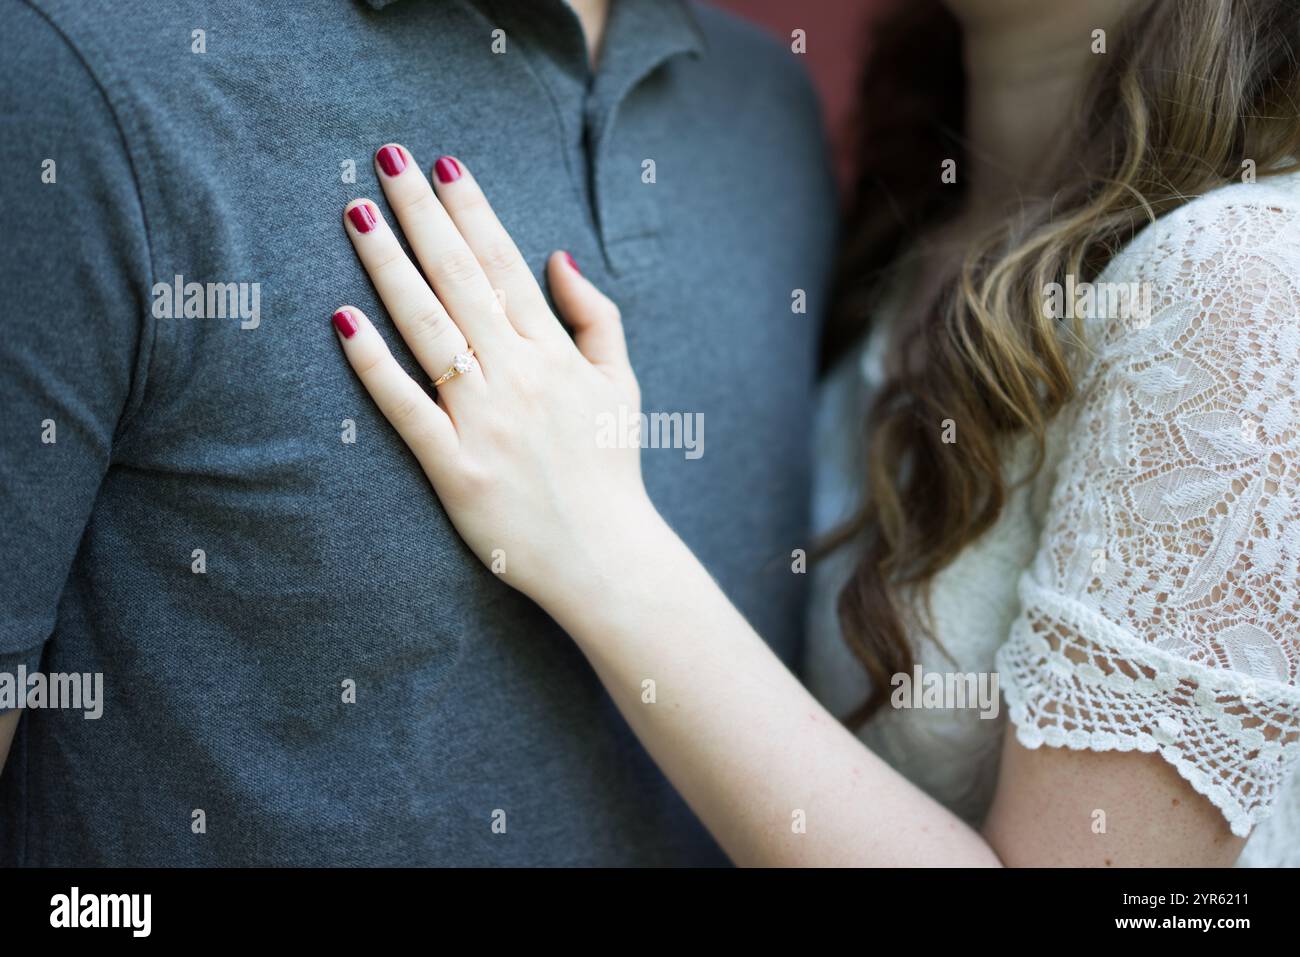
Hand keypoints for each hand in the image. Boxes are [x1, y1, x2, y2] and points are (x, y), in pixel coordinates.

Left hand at [329, 145, 656, 604]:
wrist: (607, 557)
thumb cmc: (611, 468)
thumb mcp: (621, 386)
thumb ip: (594, 319)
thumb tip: (558, 258)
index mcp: (554, 354)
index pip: (504, 265)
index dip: (470, 210)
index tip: (441, 165)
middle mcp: (517, 375)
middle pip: (460, 279)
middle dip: (421, 214)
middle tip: (384, 159)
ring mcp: (483, 420)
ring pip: (428, 328)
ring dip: (389, 266)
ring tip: (356, 213)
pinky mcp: (453, 467)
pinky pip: (406, 408)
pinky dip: (374, 365)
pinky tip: (342, 321)